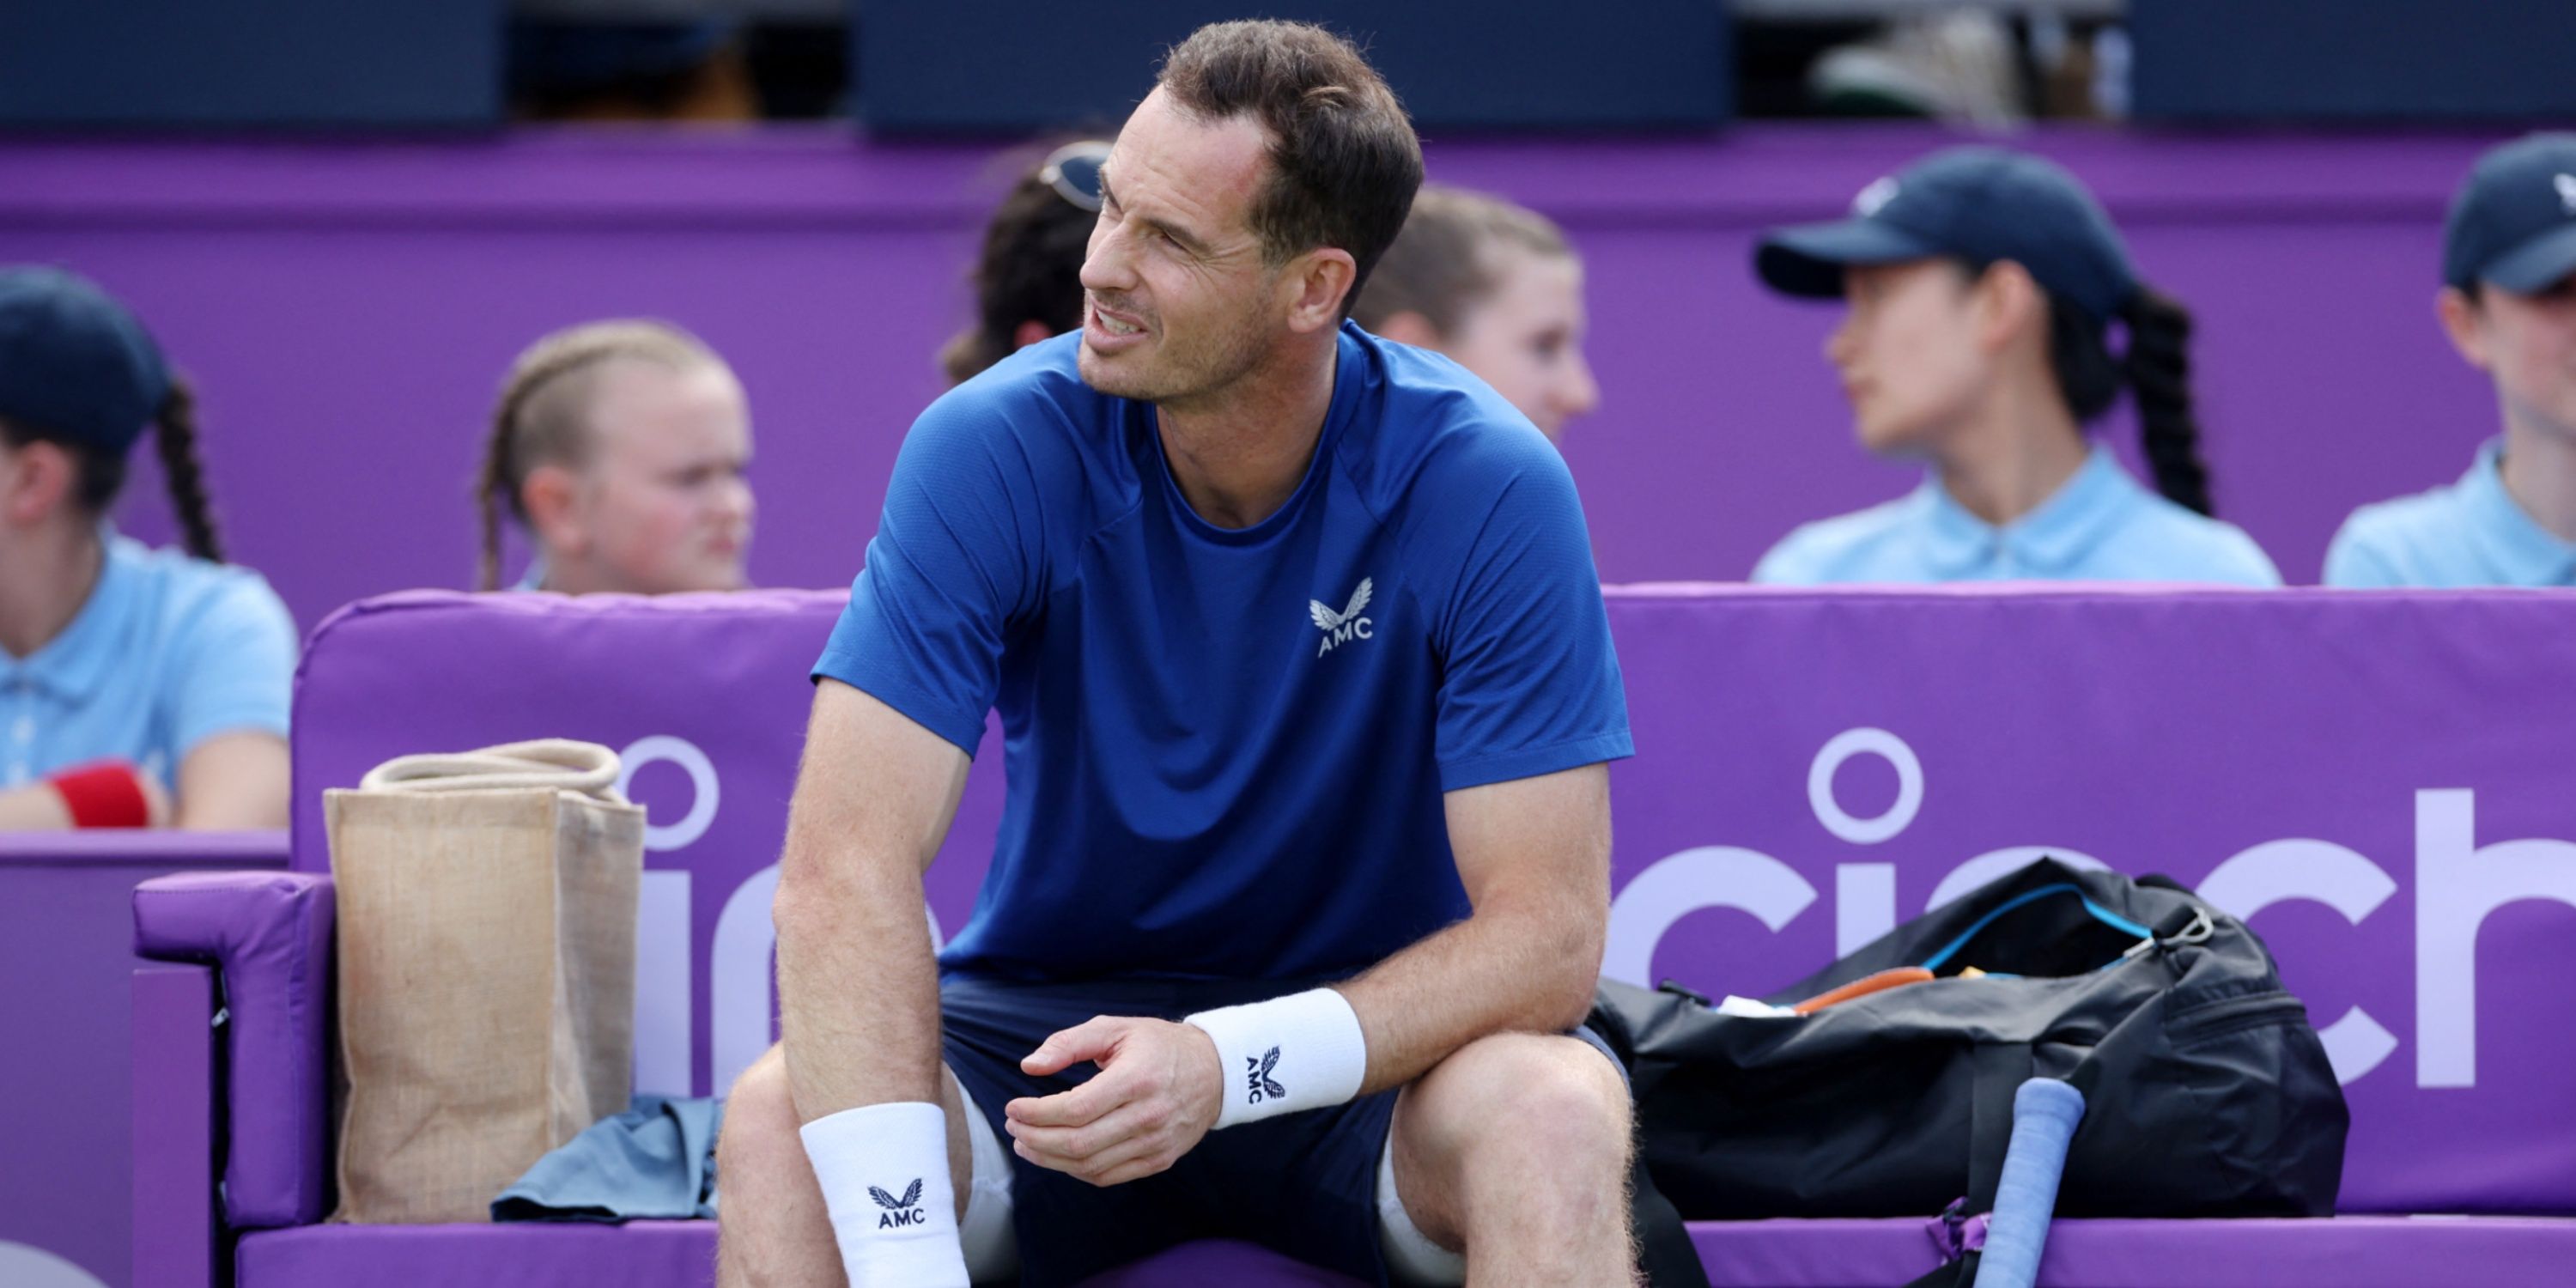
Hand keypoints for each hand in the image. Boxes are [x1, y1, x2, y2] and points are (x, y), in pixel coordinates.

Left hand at [1002, 1015, 1222, 1186]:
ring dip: (1049, 1159)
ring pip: (1090, 1166)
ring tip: (1026, 1144)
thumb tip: (1030, 1066)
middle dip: (1035, 1138)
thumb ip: (1070, 1042)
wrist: (1216, 1071)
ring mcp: (1155, 1143)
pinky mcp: (1159, 1159)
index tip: (1013, 1107)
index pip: (1076, 1109)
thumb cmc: (1160, 1046)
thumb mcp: (1116, 1028)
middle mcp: (1148, 1116)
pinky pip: (1108, 1176)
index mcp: (1136, 1079)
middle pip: (1078, 1143)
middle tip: (1013, 1127)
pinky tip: (1057, 1156)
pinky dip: (1076, 1171)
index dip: (1037, 1113)